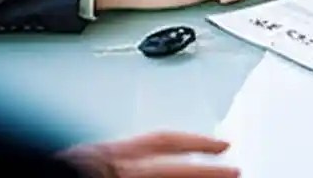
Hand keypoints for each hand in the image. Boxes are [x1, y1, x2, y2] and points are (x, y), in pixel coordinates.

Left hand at [57, 131, 237, 177]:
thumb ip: (153, 174)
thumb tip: (185, 176)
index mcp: (117, 167)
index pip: (176, 166)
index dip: (208, 169)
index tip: (233, 171)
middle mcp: (106, 154)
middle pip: (165, 144)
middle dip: (201, 150)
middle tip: (227, 155)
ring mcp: (92, 151)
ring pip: (145, 139)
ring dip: (177, 143)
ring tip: (199, 146)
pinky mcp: (80, 154)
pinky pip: (125, 143)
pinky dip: (147, 146)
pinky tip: (152, 154)